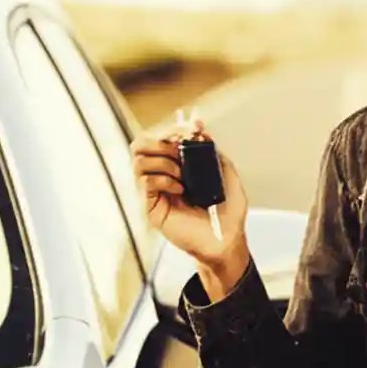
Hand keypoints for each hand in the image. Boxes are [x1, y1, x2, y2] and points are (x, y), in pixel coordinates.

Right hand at [131, 118, 249, 282]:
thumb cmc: (228, 211)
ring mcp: (155, 191)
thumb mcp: (225, 172)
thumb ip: (212, 150)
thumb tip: (199, 128)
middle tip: (179, 150)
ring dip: (163, 161)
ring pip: (138, 160)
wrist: (227, 239)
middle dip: (160, 141)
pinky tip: (181, 189)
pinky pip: (145, 182)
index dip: (172, 128)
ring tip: (182, 175)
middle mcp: (162, 175)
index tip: (193, 129)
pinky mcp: (152, 207)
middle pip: (139, 145)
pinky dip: (164, 179)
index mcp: (176, 165)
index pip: (159, 137)